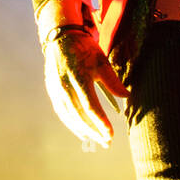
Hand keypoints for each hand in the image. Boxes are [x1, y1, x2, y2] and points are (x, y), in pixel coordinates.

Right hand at [43, 29, 128, 147]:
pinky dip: (72, 124)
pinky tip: (82, 132)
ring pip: (69, 116)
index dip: (101, 122)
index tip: (111, 134)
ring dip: (84, 131)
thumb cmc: (84, 49)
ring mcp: (56, 89)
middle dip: (94, 131)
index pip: (90, 106)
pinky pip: (62, 112)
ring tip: (98, 140)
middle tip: (107, 142)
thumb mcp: (101, 61)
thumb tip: (127, 96)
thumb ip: (112, 81)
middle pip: (79, 116)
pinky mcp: (52, 91)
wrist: (60, 37)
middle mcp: (65, 85)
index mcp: (79, 77)